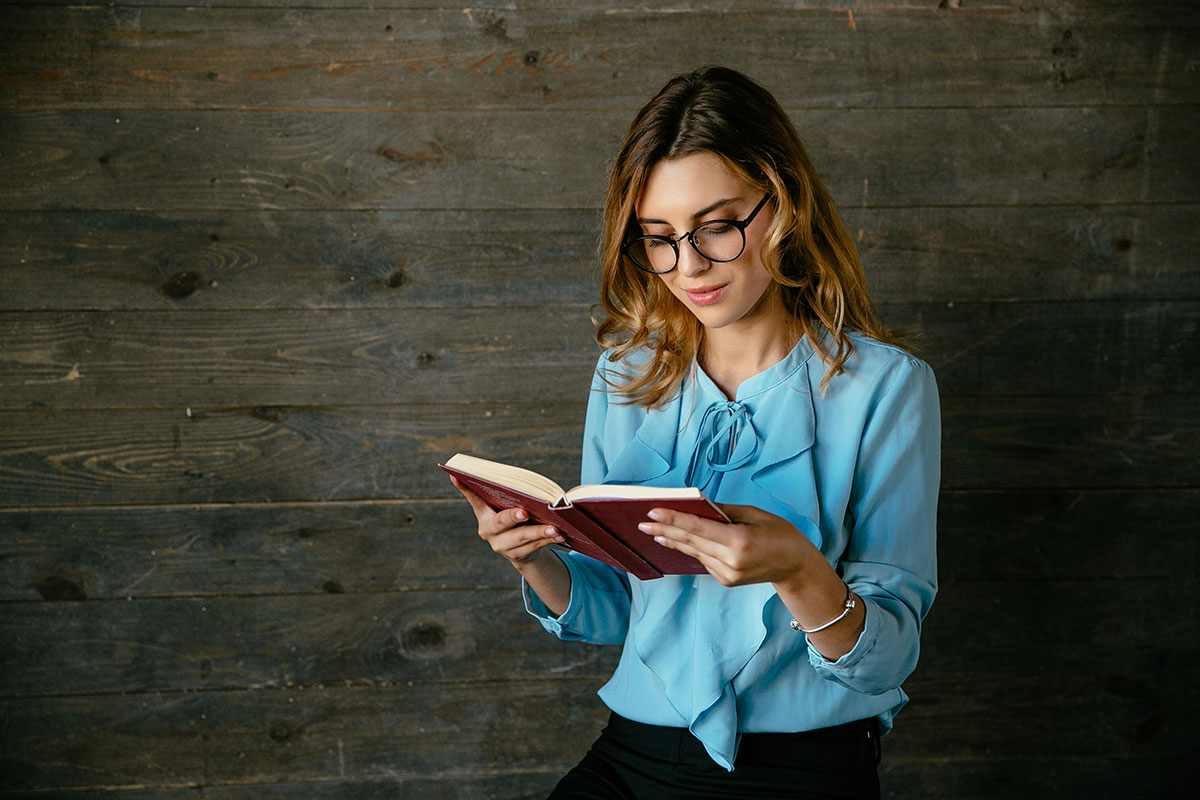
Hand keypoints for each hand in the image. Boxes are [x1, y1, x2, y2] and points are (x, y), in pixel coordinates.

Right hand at [450, 476, 564, 565]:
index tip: (460, 476)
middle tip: (525, 512)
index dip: (468, 490)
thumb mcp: (500, 505)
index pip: (474, 499)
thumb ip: (494, 490)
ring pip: (522, 538)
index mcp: (483, 515)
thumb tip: (462, 473)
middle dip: (512, 517)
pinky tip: (560, 534)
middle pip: (501, 523)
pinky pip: (533, 547)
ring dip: (540, 533)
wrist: (518, 548)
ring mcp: (502, 547)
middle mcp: (489, 533)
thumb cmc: (510, 517)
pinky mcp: (517, 556)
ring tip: (555, 528)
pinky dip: (547, 540)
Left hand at [637, 503, 815, 587]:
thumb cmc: (779, 534)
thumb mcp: (753, 514)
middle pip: (690, 542)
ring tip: (653, 530)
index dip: (673, 519)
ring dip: (673, 540)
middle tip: (642, 523)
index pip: (697, 528)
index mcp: (738, 541)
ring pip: (694, 552)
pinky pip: (703, 560)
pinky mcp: (726, 581)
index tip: (652, 512)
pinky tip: (676, 540)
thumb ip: (722, 512)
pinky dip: (692, 548)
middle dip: (664, 531)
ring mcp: (727, 574)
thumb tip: (696, 505)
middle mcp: (730, 560)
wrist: (795, 567)